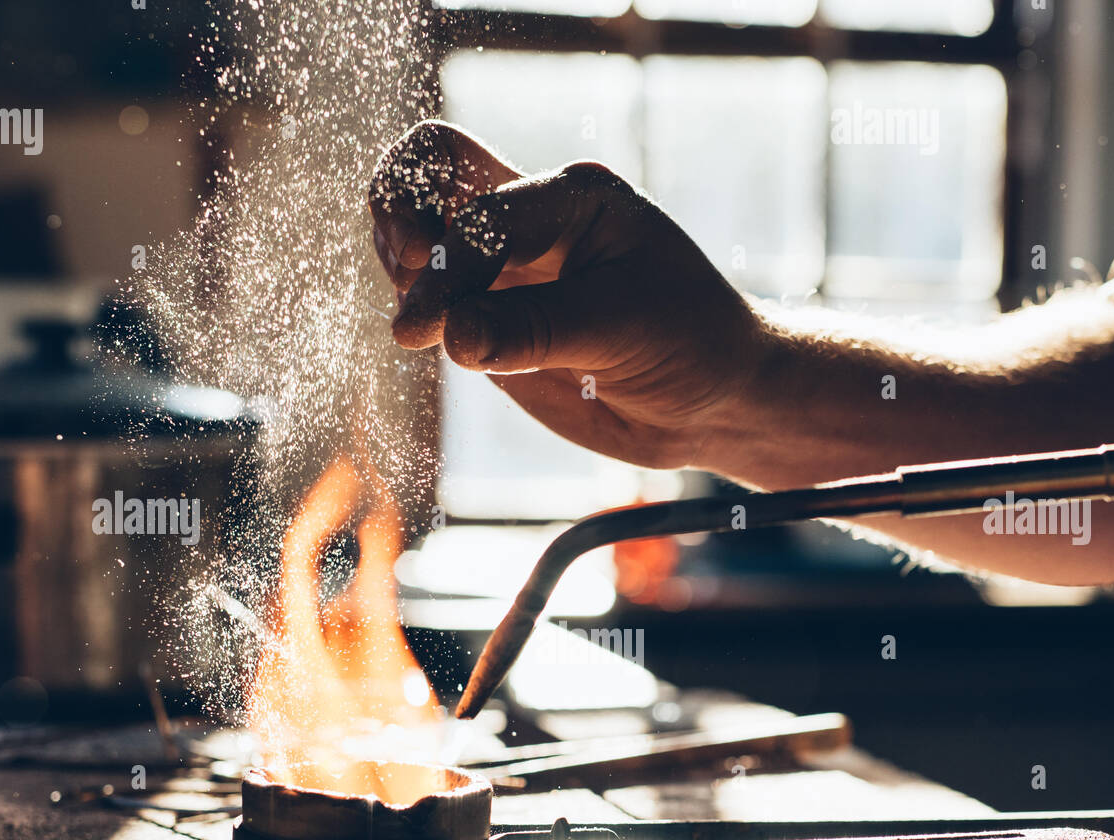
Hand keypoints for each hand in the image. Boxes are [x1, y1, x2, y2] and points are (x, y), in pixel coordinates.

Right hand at [369, 120, 768, 470]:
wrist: (714, 400)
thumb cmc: (691, 345)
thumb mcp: (621, 330)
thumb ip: (534, 331)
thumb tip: (451, 335)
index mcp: (573, 198)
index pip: (482, 211)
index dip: (449, 271)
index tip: (431, 332)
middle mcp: (533, 219)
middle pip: (432, 164)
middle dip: (398, 211)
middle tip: (406, 278)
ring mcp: (508, 267)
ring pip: (419, 225)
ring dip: (401, 266)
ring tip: (419, 324)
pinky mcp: (494, 317)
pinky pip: (434, 294)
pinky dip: (416, 308)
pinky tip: (431, 339)